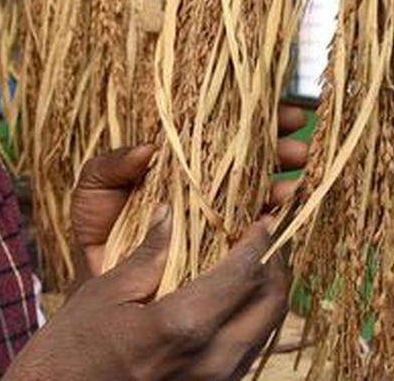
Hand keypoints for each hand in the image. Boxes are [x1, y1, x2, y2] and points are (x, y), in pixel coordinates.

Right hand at [5, 213, 289, 380]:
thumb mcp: (105, 291)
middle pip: (270, 304)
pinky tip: (232, 299)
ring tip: (252, 262)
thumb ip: (148, 252)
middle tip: (264, 237)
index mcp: (184, 326)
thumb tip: (170, 210)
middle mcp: (211, 360)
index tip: (263, 217)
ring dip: (264, 292)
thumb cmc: (70, 347)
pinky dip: (249, 319)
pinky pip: (247, 351)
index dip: (260, 241)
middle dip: (274, 265)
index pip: (244, 274)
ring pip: (265, 330)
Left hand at [69, 103, 310, 285]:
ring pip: (259, 194)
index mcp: (179, 159)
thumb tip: (146, 150)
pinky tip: (281, 216)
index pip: (222, 130)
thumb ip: (110, 165)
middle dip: (280, 150)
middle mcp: (203, 183)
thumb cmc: (96, 228)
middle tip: (300, 148)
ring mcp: (215, 216)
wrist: (96, 281)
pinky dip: (270, 224)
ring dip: (282, 187)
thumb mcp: (92, 187)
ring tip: (295, 185)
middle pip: (250, 159)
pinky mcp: (220, 250)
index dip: (253, 118)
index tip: (286, 112)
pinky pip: (251, 234)